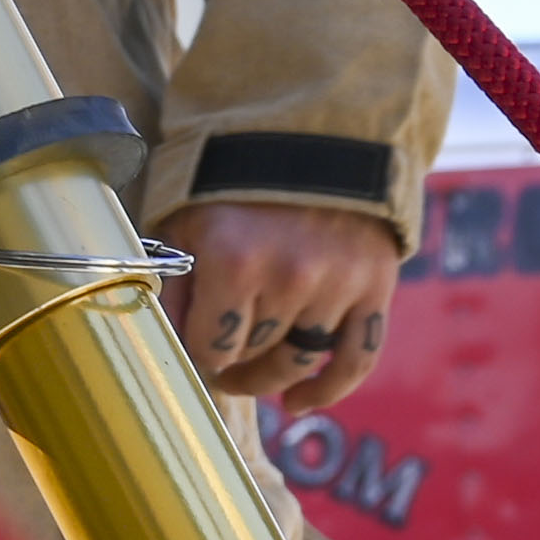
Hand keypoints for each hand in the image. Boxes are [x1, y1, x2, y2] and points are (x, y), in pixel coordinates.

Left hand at [152, 199, 402, 414]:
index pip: (209, 350)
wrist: (317, 137)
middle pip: (252, 357)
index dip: (198, 354)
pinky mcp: (375, 284)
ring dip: (272, 372)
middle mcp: (291, 276)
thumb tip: (163, 348)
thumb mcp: (186, 225)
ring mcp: (338, 283)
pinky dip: (329, 389)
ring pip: (295, 361)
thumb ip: (174, 286)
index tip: (196, 349)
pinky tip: (298, 402)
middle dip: (232, 363)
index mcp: (235, 261)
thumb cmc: (235, 185)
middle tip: (223, 358)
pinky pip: (357, 358)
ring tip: (254, 369)